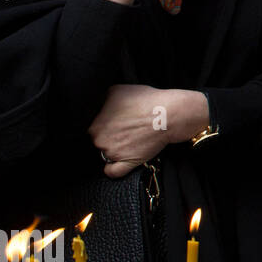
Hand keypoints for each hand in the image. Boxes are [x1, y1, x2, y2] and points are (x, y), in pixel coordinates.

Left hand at [89, 86, 208, 177]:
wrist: (168, 113)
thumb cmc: (146, 100)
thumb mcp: (115, 90)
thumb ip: (100, 101)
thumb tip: (95, 106)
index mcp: (94, 123)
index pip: (92, 127)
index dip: (104, 123)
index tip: (114, 120)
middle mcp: (99, 140)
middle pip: (98, 140)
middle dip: (108, 135)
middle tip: (124, 128)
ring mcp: (113, 153)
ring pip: (105, 154)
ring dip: (114, 149)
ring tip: (130, 139)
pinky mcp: (127, 163)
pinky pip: (112, 172)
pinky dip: (113, 168)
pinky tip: (118, 161)